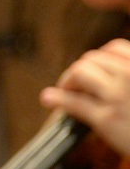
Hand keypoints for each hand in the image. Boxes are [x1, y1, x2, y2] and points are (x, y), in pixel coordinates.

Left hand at [42, 39, 129, 155]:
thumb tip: (114, 73)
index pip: (114, 48)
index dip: (99, 58)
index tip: (94, 69)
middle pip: (92, 59)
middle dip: (80, 70)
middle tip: (75, 83)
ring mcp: (119, 96)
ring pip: (79, 73)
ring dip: (67, 80)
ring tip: (63, 90)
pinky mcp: (108, 119)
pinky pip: (74, 103)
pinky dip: (57, 98)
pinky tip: (48, 99)